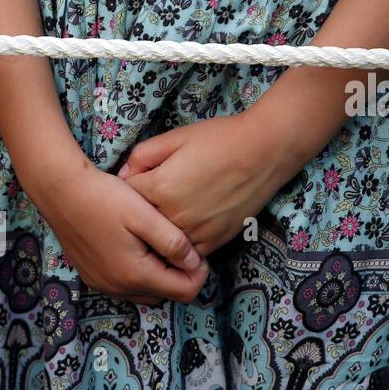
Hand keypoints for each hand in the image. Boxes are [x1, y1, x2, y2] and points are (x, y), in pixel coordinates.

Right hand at [35, 164, 210, 305]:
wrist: (61, 192)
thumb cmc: (104, 198)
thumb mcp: (144, 215)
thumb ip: (173, 241)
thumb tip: (194, 263)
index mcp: (135, 274)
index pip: (185, 292)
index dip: (199, 274)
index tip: (197, 250)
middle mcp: (118, 287)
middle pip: (166, 295)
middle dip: (180, 275)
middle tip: (179, 245)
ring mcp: (103, 285)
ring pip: (147, 292)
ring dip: (160, 275)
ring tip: (158, 244)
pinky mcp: (93, 277)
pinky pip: (127, 287)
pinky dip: (140, 274)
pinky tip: (137, 247)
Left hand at [117, 110, 296, 256]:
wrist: (265, 152)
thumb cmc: (219, 139)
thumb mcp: (174, 137)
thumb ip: (141, 156)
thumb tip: (123, 176)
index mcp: (160, 188)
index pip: (125, 195)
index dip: (127, 187)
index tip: (134, 182)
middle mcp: (175, 216)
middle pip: (140, 222)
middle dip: (139, 211)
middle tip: (147, 200)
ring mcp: (195, 233)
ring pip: (161, 241)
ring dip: (158, 231)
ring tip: (165, 214)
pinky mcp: (213, 243)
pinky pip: (185, 252)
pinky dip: (180, 243)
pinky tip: (184, 226)